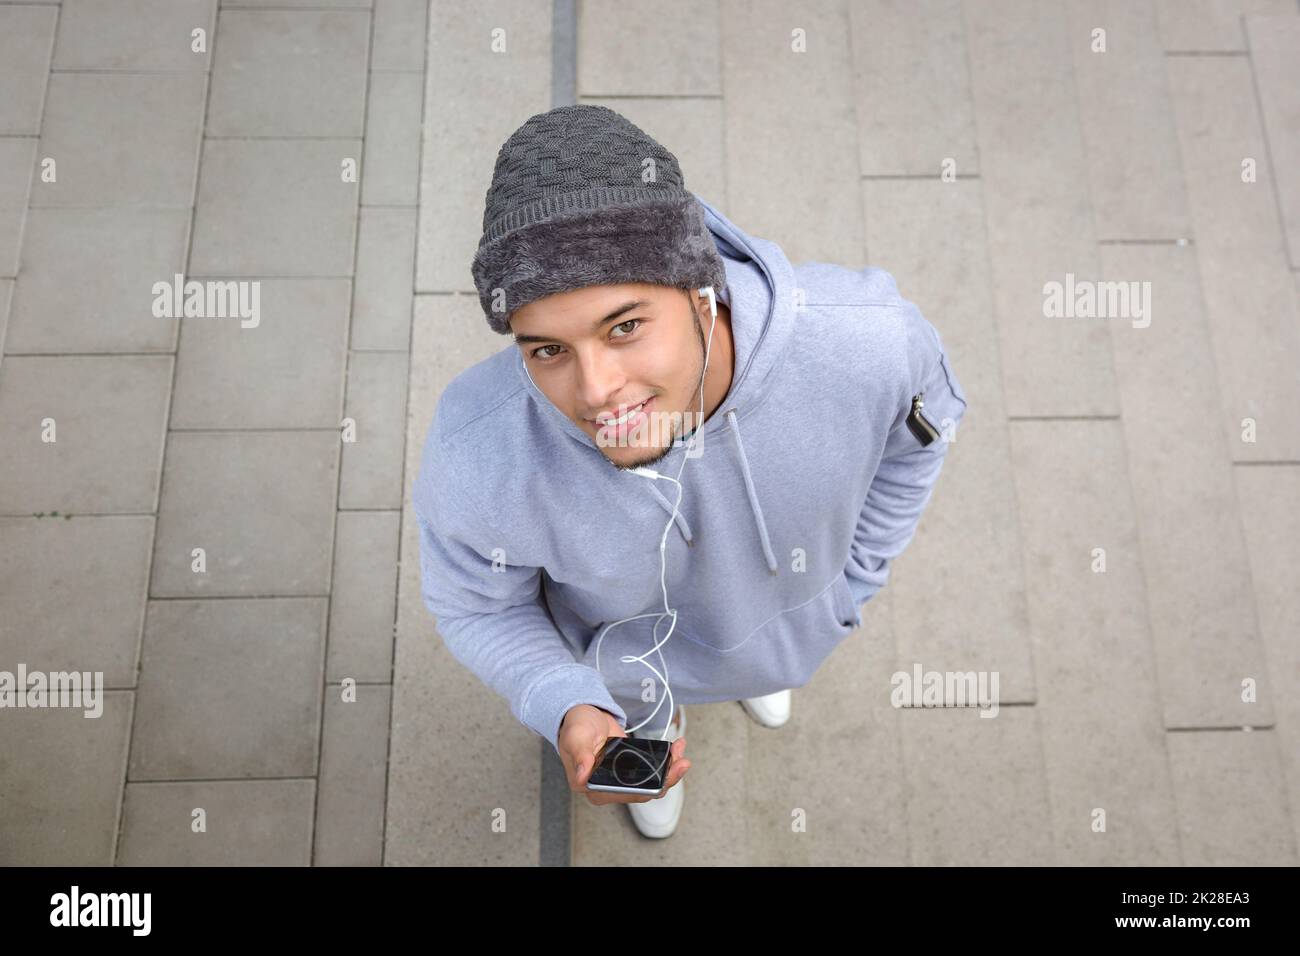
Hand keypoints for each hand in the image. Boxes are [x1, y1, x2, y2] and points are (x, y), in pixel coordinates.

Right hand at [558, 704, 690, 805]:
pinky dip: (665, 761)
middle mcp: (608, 788)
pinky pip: (651, 771)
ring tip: (680, 750)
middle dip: (666, 777)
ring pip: (651, 782)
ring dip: (669, 768)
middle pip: (644, 791)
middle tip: (682, 761)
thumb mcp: (576, 737)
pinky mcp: (630, 768)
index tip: (667, 773)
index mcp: (592, 787)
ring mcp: (620, 779)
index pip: (627, 795)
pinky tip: (674, 748)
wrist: (583, 715)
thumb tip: (582, 776)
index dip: (649, 788)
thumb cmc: (575, 726)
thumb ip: (580, 756)